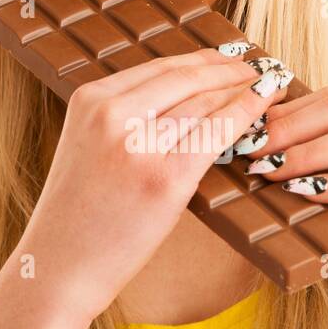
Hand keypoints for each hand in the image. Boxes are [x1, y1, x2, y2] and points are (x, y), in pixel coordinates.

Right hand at [22, 44, 292, 324]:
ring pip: (206, 103)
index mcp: (90, 101)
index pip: (160, 67)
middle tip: (260, 71)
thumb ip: (124, 119)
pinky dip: (247, 117)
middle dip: (230, 71)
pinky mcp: (164, 180)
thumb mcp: (88, 147)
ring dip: (245, 91)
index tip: (230, 60)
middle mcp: (111, 115)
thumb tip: (185, 99)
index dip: (204, 60)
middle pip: (186, 78)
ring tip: (269, 90)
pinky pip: (217, 135)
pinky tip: (266, 112)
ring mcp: (137, 147)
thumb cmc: (78, 217)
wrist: (58, 268)